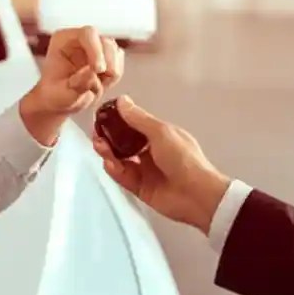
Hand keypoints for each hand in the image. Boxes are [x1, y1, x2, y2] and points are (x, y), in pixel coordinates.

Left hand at [20, 26, 123, 144]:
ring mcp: (95, 47)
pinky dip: (114, 77)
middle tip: (103, 82)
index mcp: (64, 40)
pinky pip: (119, 63)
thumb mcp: (62, 95)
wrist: (59, 102)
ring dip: (111, 72)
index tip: (99, 70)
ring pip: (115, 52)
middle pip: (105, 41)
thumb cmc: (55, 95)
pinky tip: (101, 85)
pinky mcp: (106, 57)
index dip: (96, 50)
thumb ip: (77, 84)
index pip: (87, 34)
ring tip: (96, 87)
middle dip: (108, 62)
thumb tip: (93, 73)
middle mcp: (81, 40)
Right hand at [92, 96, 230, 233]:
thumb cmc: (183, 158)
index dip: (117, 121)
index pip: (133, 126)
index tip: (102, 117)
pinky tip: (110, 163)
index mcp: (159, 135)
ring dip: (108, 152)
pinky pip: (123, 176)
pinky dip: (115, 169)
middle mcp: (151, 151)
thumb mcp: (160, 132)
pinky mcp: (140, 188)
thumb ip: (138, 119)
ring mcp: (145, 171)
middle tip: (96, 135)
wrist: (197, 195)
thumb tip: (122, 100)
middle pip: (123, 143)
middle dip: (109, 138)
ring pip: (120, 159)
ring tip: (100, 146)